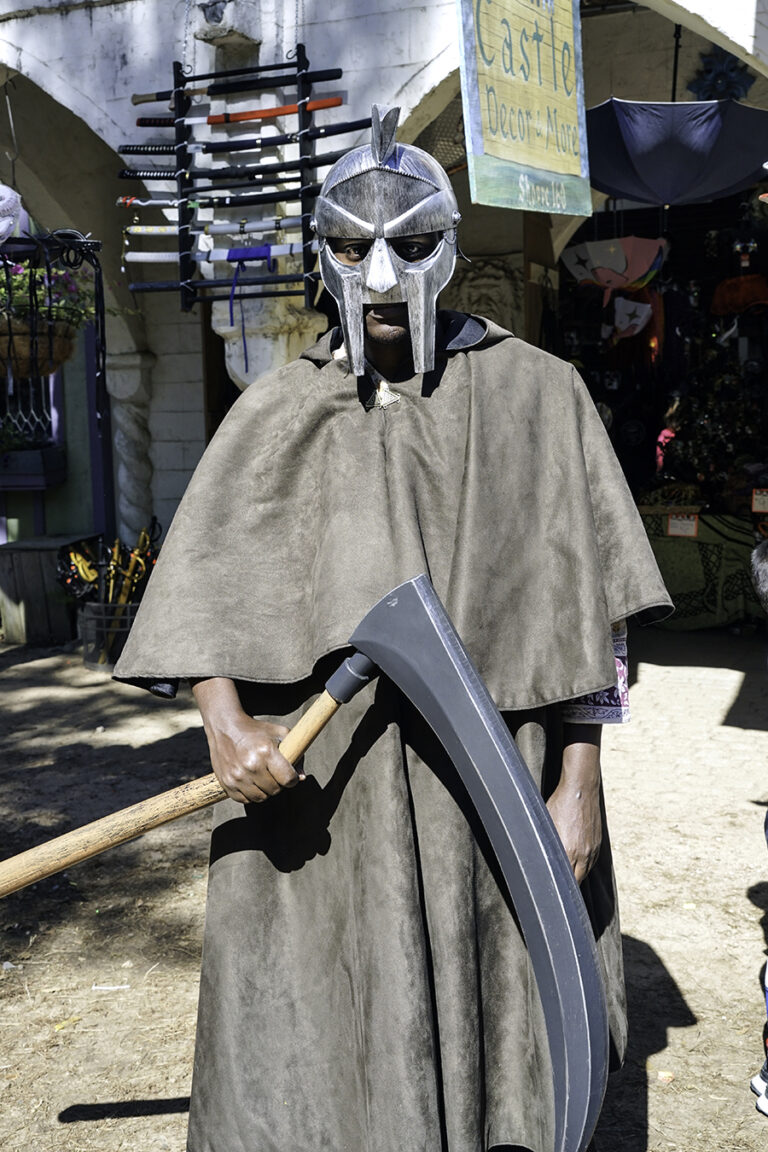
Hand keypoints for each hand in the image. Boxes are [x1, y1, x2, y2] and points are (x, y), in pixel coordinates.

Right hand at [192, 677, 299, 803]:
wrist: (225, 727)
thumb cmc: (255, 730)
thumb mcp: (279, 734)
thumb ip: (296, 755)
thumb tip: (302, 777)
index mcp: (266, 752)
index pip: (288, 779)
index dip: (293, 779)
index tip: (290, 775)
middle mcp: (251, 765)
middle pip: (275, 790)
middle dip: (278, 784)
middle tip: (273, 773)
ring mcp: (237, 776)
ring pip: (261, 798)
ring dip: (265, 790)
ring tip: (262, 777)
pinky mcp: (227, 783)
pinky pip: (245, 800)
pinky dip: (250, 794)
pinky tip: (250, 781)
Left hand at [546, 725, 602, 885]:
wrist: (581, 788)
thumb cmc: (560, 803)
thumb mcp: (546, 824)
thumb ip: (546, 844)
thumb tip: (538, 856)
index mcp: (568, 850)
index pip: (564, 880)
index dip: (555, 887)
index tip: (549, 892)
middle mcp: (583, 854)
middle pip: (576, 881)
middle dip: (567, 886)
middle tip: (556, 890)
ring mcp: (592, 849)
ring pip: (585, 873)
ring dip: (576, 876)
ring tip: (566, 880)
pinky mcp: (598, 843)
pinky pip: (591, 863)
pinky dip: (584, 867)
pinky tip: (576, 864)